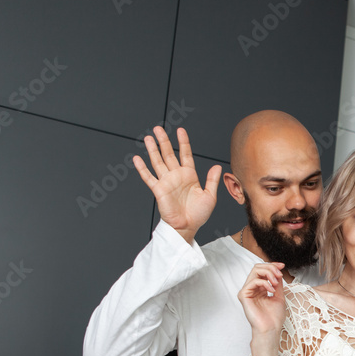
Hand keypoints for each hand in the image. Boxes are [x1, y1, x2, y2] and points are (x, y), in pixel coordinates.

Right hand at [133, 126, 221, 244]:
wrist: (187, 227)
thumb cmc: (199, 214)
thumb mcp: (210, 196)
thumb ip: (212, 180)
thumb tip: (217, 166)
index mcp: (189, 176)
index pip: (185, 154)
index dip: (183, 142)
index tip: (180, 130)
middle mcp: (176, 176)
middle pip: (169, 154)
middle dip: (164, 141)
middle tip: (158, 128)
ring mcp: (166, 182)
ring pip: (158, 162)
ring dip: (152, 150)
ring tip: (148, 137)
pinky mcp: (159, 190)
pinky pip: (149, 177)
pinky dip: (142, 168)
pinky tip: (137, 158)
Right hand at [237, 263, 286, 335]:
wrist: (270, 329)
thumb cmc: (274, 317)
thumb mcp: (279, 296)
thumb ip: (277, 283)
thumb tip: (278, 271)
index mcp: (260, 289)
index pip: (263, 271)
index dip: (272, 266)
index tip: (282, 266)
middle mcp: (252, 289)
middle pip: (258, 268)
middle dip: (270, 268)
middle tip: (279, 274)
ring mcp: (247, 291)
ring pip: (255, 271)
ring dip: (268, 273)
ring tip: (276, 282)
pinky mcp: (243, 295)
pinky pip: (253, 281)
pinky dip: (264, 282)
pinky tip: (271, 290)